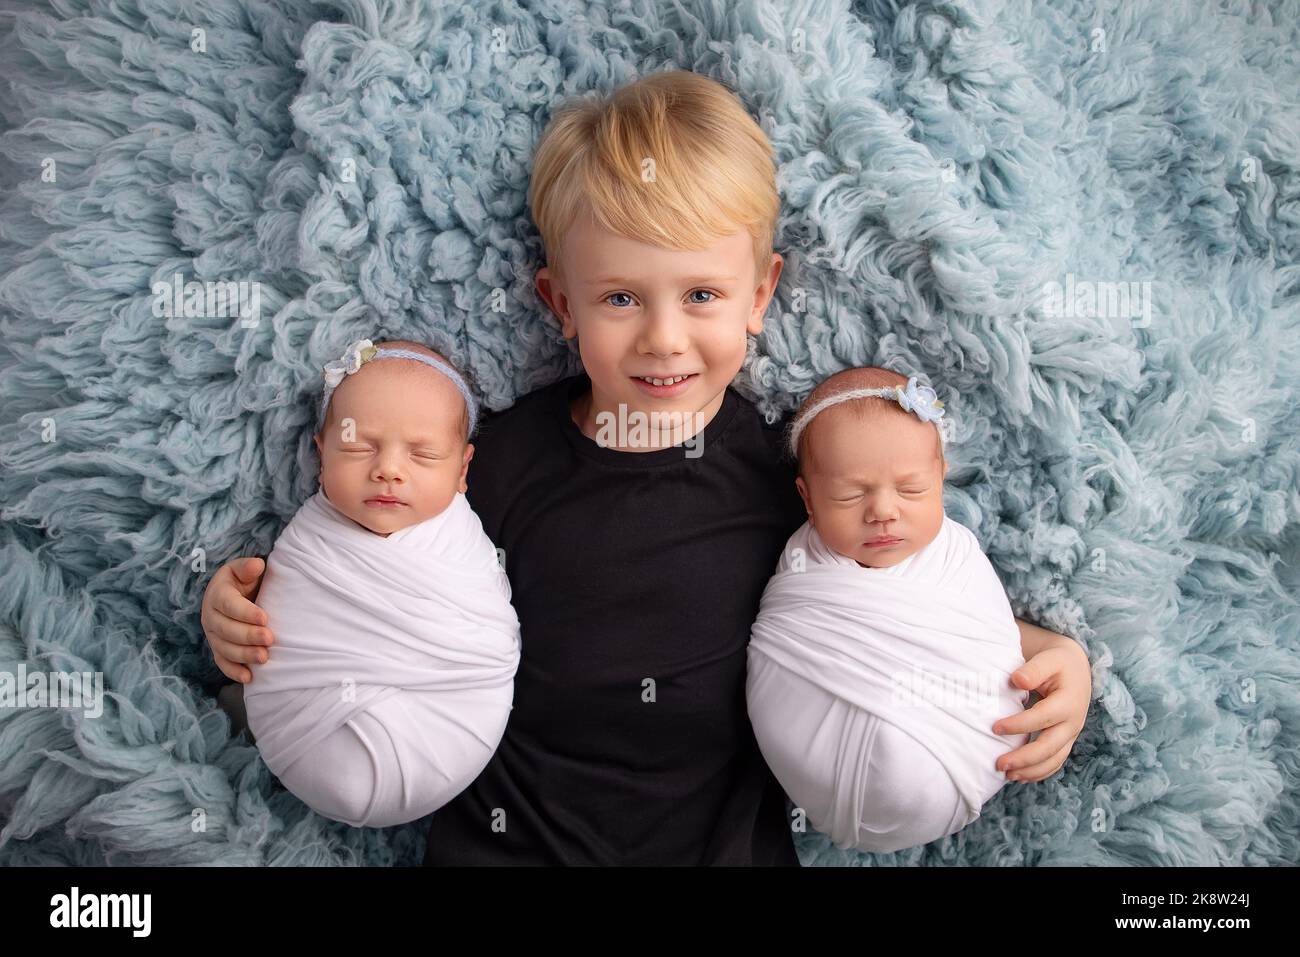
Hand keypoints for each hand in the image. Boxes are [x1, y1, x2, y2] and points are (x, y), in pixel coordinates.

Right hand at [200, 556, 272, 682]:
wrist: (236, 594)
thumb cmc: (245, 580)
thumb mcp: (244, 570)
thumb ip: (248, 567)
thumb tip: (257, 565)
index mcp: (217, 595)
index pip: (229, 605)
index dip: (246, 613)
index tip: (265, 618)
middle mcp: (211, 616)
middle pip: (226, 630)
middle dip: (248, 636)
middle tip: (269, 639)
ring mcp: (213, 635)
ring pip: (224, 648)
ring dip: (244, 655)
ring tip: (264, 658)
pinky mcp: (218, 649)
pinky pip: (222, 662)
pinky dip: (234, 671)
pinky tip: (249, 677)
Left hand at [994, 639, 1089, 781]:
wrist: (1076, 669)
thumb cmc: (1057, 663)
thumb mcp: (1048, 660)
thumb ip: (1033, 670)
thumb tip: (1016, 680)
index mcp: (1069, 701)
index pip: (1043, 718)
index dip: (1019, 725)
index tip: (995, 728)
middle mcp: (1073, 722)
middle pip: (1050, 747)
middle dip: (1024, 758)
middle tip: (999, 764)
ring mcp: (1071, 734)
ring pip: (1054, 760)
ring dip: (1031, 771)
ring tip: (1007, 775)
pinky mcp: (1065, 741)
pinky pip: (1055, 762)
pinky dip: (1039, 772)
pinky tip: (1020, 776)